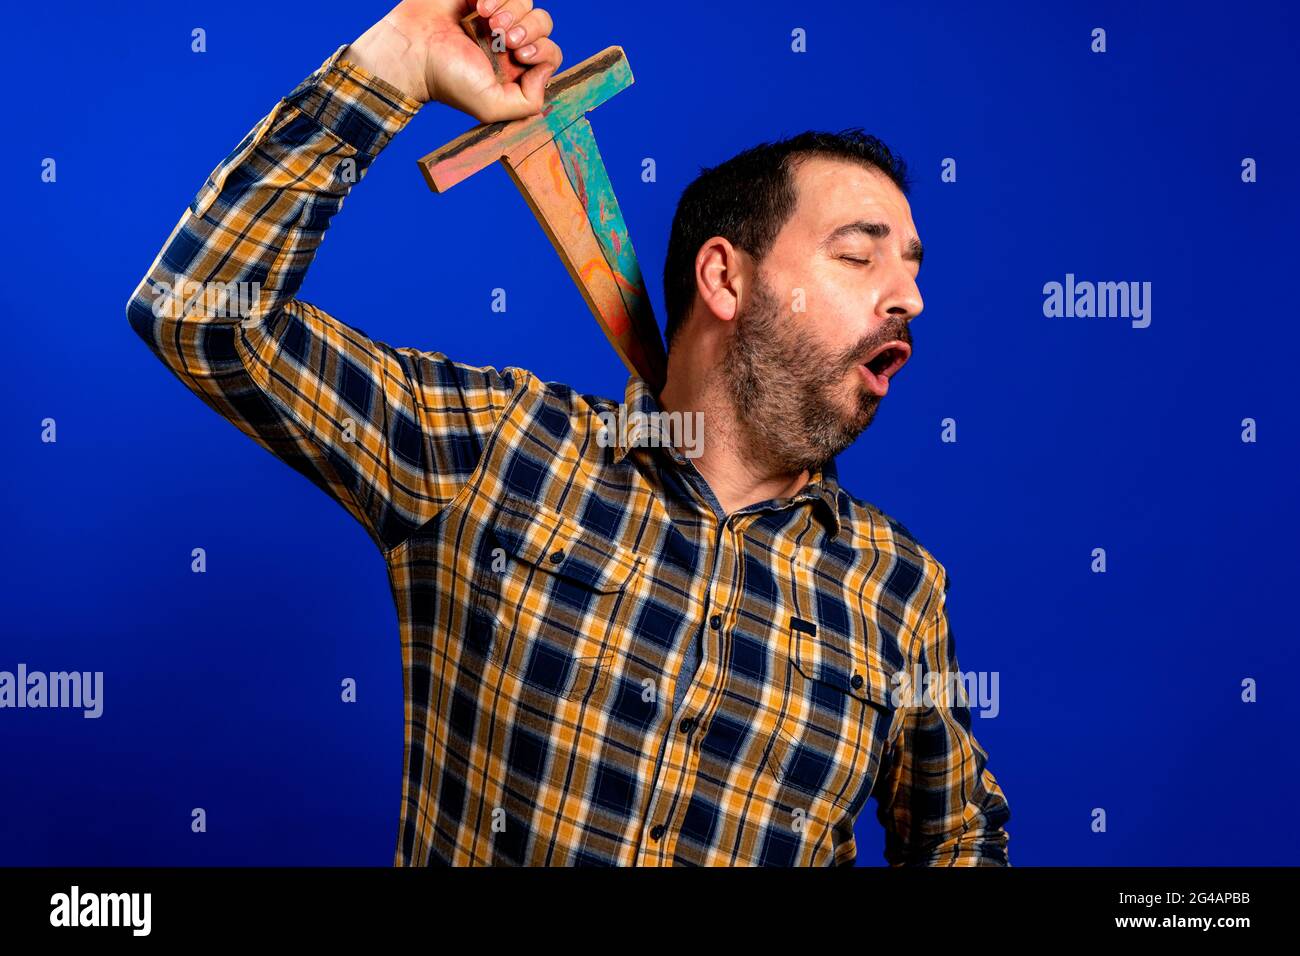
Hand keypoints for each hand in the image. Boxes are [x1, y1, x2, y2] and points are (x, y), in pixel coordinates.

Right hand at [346, 0, 562, 121]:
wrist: (411, 52)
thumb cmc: (447, 81)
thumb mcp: (491, 106)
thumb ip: (528, 102)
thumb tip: (544, 71)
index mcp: (515, 67)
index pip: (550, 52)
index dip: (543, 50)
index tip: (518, 56)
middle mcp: (507, 40)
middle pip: (543, 22)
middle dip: (529, 28)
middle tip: (503, 38)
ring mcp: (494, 14)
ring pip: (526, 0)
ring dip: (512, 8)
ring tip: (487, 19)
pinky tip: (478, 6)